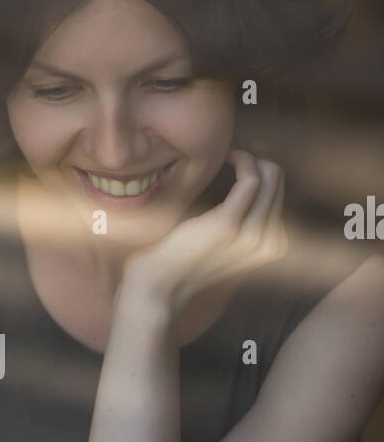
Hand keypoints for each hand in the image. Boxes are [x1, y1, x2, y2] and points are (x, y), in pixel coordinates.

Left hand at [120, 150, 287, 313]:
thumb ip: (246, 220)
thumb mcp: (227, 240)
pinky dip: (242, 160)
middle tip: (230, 157)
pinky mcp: (228, 225)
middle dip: (256, 161)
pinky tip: (226, 158)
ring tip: (227, 158)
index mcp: (272, 247)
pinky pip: (251, 179)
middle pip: (278, 180)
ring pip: (270, 176)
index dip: (261, 171)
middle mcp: (270, 244)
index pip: (280, 193)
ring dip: (248, 158)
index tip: (238, 163)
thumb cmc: (187, 257)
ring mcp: (251, 236)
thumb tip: (255, 183)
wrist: (161, 284)